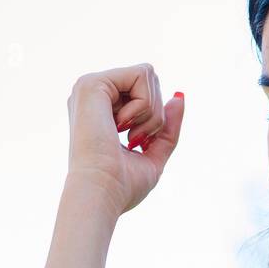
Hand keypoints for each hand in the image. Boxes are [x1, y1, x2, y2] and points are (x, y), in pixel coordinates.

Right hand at [65, 65, 183, 217]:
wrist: (101, 193)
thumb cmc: (122, 185)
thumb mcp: (154, 155)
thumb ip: (167, 127)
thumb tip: (179, 97)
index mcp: (100, 110)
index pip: (145, 95)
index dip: (155, 120)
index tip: (137, 145)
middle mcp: (92, 95)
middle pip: (149, 81)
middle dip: (155, 114)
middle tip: (135, 141)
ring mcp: (89, 86)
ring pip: (147, 75)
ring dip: (151, 112)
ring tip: (129, 136)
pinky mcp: (92, 83)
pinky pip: (141, 75)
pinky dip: (145, 105)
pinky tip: (122, 126)